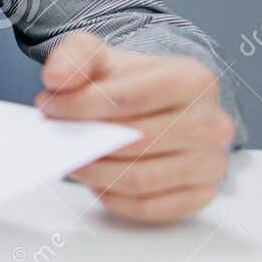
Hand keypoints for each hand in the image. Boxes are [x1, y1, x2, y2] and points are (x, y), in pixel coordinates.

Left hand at [37, 31, 235, 222]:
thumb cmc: (128, 81)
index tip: (50, 107)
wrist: (156, 104)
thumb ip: (73, 57)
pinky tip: (95, 181)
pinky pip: (150, 207)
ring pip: (141, 178)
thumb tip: (56, 78)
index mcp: (193, 80)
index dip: (82, 105)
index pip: (129, 97)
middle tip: (56, 136)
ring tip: (72, 159)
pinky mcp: (202, 195)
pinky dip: (114, 198)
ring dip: (95, 172)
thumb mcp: (98, 54)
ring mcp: (211, 162)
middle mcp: (211, 123)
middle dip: (86, 140)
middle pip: (136, 140)